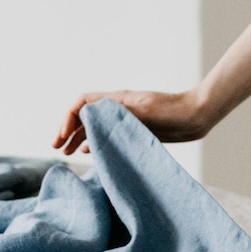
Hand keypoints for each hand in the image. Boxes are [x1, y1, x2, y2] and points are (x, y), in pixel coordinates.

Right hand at [52, 88, 213, 153]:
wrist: (196, 116)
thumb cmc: (173, 111)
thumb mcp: (144, 112)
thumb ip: (119, 115)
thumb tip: (92, 121)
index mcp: (115, 99)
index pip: (81, 104)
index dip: (67, 119)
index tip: (63, 136)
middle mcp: (116, 108)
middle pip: (82, 116)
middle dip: (66, 130)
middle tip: (55, 147)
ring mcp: (123, 119)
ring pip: (92, 126)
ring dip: (77, 137)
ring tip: (66, 152)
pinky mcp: (132, 130)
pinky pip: (105, 135)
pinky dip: (93, 142)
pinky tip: (88, 152)